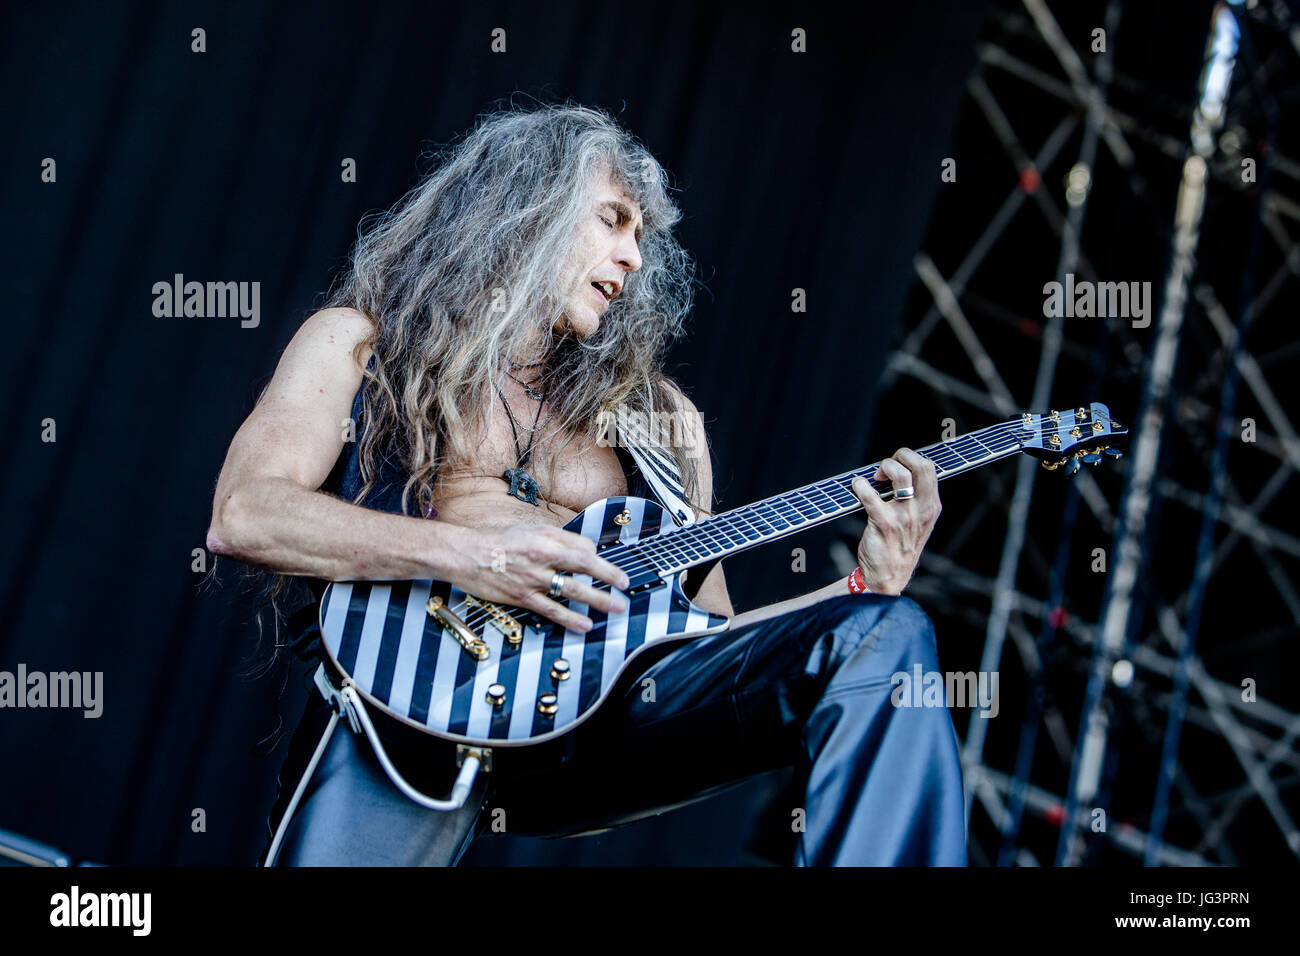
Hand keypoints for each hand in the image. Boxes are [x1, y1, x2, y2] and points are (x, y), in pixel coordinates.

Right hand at [453, 524, 629, 632]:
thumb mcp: (530, 530)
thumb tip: (585, 547)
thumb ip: (558, 538)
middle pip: (584, 566)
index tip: (611, 568)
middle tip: (625, 585)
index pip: (582, 547)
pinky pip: (552, 610)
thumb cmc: (498, 541)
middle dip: (609, 576)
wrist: (466, 555)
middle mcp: (543, 558)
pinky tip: (584, 625)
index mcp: (545, 539)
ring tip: (616, 607)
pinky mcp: (522, 598)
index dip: (599, 558)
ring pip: (573, 590)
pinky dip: (570, 618)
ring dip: (598, 599)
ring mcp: (533, 579)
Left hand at [849, 448, 940, 594]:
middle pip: (921, 466)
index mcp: (931, 507)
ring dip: (883, 468)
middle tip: (884, 468)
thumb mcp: (918, 523)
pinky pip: (871, 496)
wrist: (887, 578)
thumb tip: (898, 473)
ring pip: (900, 475)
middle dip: (901, 456)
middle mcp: (921, 510)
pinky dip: (861, 486)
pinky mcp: (885, 524)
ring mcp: (904, 517)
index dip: (911, 459)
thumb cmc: (899, 548)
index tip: (896, 465)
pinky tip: (857, 486)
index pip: (929, 468)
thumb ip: (915, 500)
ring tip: (873, 478)